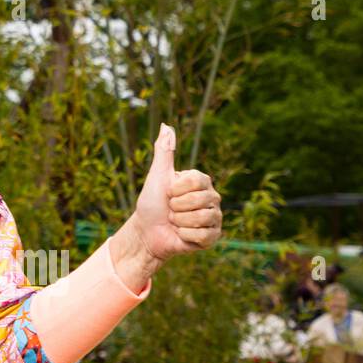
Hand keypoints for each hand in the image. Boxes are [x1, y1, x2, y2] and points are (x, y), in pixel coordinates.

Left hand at [130, 123, 222, 261]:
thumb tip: (165, 125)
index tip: (168, 193)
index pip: (197, 181)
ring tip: (175, 222)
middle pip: (200, 200)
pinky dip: (186, 235)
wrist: (147, 231)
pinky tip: (181, 234)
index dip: (176, 189)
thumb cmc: (151, 202)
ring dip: (180, 222)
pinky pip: (204, 236)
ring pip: (202, 218)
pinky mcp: (213, 237)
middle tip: (171, 209)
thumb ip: (164, 151)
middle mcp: (212, 198)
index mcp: (201, 182)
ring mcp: (215, 218)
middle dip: (176, 207)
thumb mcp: (157, 175)